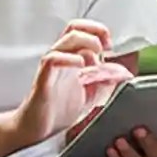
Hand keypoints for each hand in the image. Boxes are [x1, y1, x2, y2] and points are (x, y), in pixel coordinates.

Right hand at [12, 20, 128, 145]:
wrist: (37, 128)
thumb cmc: (57, 111)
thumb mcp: (91, 95)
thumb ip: (104, 82)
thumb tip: (119, 72)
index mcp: (71, 59)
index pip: (82, 31)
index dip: (99, 32)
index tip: (110, 44)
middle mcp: (61, 58)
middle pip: (73, 28)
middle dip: (93, 30)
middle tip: (105, 46)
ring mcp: (51, 67)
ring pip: (65, 40)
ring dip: (85, 42)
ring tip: (96, 55)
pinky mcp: (43, 79)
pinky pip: (52, 60)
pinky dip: (69, 59)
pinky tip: (80, 66)